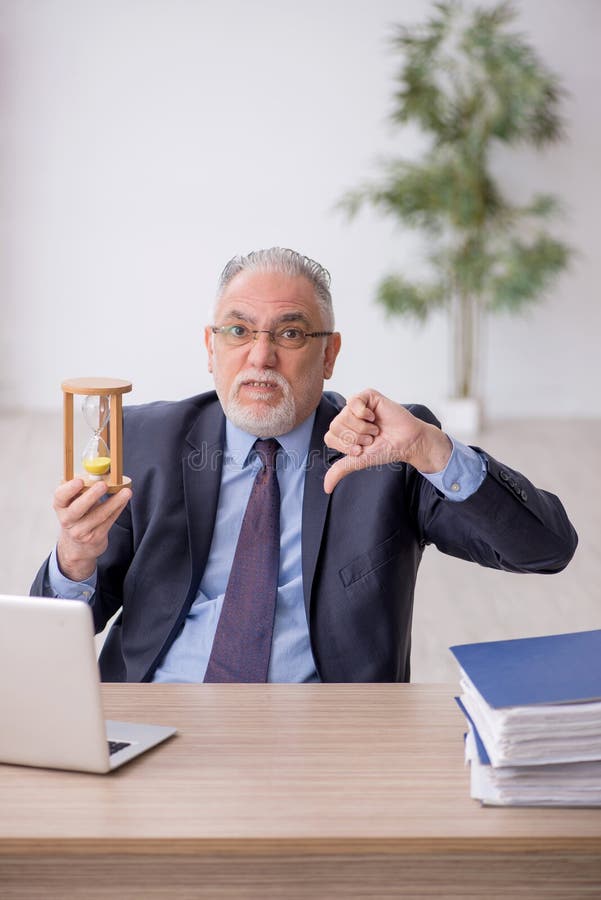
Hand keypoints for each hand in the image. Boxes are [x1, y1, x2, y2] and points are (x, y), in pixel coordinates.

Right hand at [54, 479, 132, 580]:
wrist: (78, 546)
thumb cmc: (79, 516)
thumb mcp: (74, 502)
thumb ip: (83, 489)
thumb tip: (101, 470)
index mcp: (60, 507)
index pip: (60, 497)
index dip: (69, 489)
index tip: (79, 480)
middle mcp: (67, 520)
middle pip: (77, 509)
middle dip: (91, 496)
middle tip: (103, 485)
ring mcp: (80, 531)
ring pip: (98, 516)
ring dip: (114, 502)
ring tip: (125, 492)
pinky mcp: (95, 537)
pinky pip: (109, 521)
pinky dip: (118, 509)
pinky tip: (124, 500)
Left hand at [323, 389, 451, 493]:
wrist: (407, 442)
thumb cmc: (385, 449)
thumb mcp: (359, 461)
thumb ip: (340, 470)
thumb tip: (326, 489)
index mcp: (342, 431)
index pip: (330, 437)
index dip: (346, 446)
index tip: (361, 449)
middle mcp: (347, 417)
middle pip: (335, 426)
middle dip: (356, 438)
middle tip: (371, 439)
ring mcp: (356, 405)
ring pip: (344, 416)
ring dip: (363, 428)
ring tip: (376, 429)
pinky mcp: (367, 395)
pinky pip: (353, 401)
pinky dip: (364, 413)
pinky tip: (374, 417)